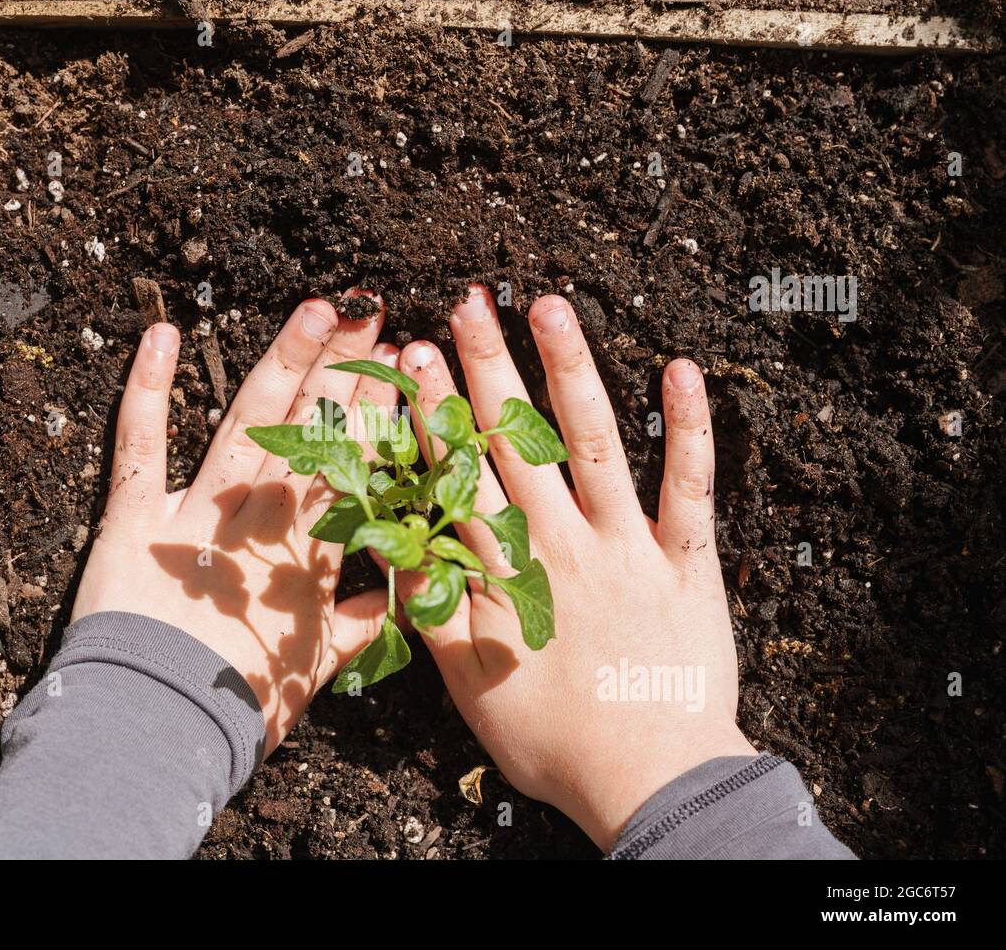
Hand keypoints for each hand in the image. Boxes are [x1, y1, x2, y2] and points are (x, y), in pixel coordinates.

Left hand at [71, 298, 400, 753]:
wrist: (158, 726)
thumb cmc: (239, 706)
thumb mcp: (310, 674)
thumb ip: (353, 630)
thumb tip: (392, 602)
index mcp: (306, 556)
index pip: (353, 468)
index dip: (377, 413)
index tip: (400, 364)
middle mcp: (260, 521)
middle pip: (311, 432)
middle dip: (342, 369)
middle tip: (369, 311)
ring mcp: (197, 513)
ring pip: (248, 423)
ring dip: (282, 361)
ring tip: (315, 308)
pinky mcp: (134, 518)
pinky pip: (140, 444)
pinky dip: (148, 388)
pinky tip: (161, 334)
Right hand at [393, 286, 754, 851]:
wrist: (651, 780)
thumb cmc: (554, 741)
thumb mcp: (469, 685)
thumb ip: (430, 609)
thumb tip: (391, 545)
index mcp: (507, 571)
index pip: (461, 473)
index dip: (437, 410)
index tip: (417, 354)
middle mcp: (564, 542)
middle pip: (518, 440)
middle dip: (490, 366)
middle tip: (471, 302)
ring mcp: (629, 544)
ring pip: (595, 441)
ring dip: (573, 370)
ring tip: (551, 306)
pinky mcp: (686, 560)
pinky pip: (689, 485)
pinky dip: (687, 427)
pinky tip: (680, 369)